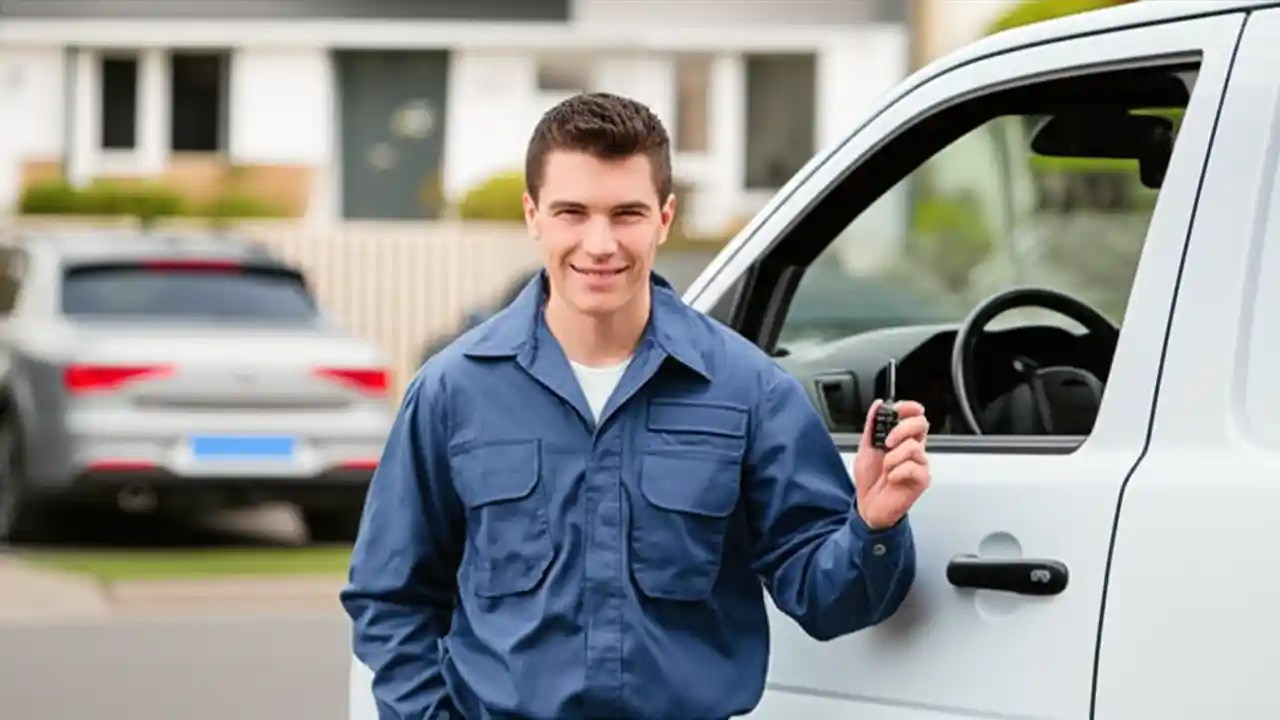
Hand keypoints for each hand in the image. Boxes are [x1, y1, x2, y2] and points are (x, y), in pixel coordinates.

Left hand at [853, 400, 930, 530]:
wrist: (868, 506)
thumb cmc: (869, 480)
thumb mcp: (865, 448)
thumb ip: (872, 426)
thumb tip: (878, 405)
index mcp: (901, 439)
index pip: (914, 416)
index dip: (909, 408)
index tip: (899, 408)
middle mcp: (913, 449)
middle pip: (921, 424)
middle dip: (902, 429)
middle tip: (887, 442)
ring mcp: (919, 464)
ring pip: (913, 447)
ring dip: (893, 458)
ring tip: (886, 469)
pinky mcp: (922, 479)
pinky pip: (913, 468)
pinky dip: (897, 472)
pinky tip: (892, 479)